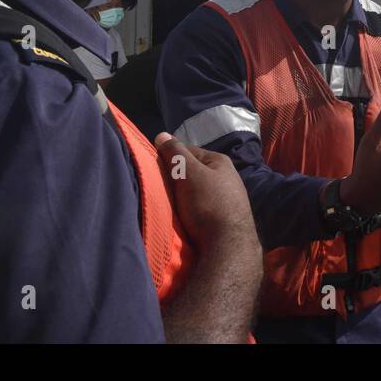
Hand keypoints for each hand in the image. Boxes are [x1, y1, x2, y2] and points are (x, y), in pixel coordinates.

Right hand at [155, 133, 258, 251]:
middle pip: (191, 173)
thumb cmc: (208, 203)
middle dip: (174, 180)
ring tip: (166, 205)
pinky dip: (189, 211)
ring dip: (180, 197)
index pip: (187, 151)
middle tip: (157, 189)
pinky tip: (180, 218)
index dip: (169, 158)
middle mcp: (225, 177)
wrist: (228, 245)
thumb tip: (162, 135)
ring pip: (194, 192)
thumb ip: (175, 154)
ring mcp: (226, 199)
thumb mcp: (189, 173)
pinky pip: (199, 208)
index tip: (153, 168)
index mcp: (219, 162)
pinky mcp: (222, 219)